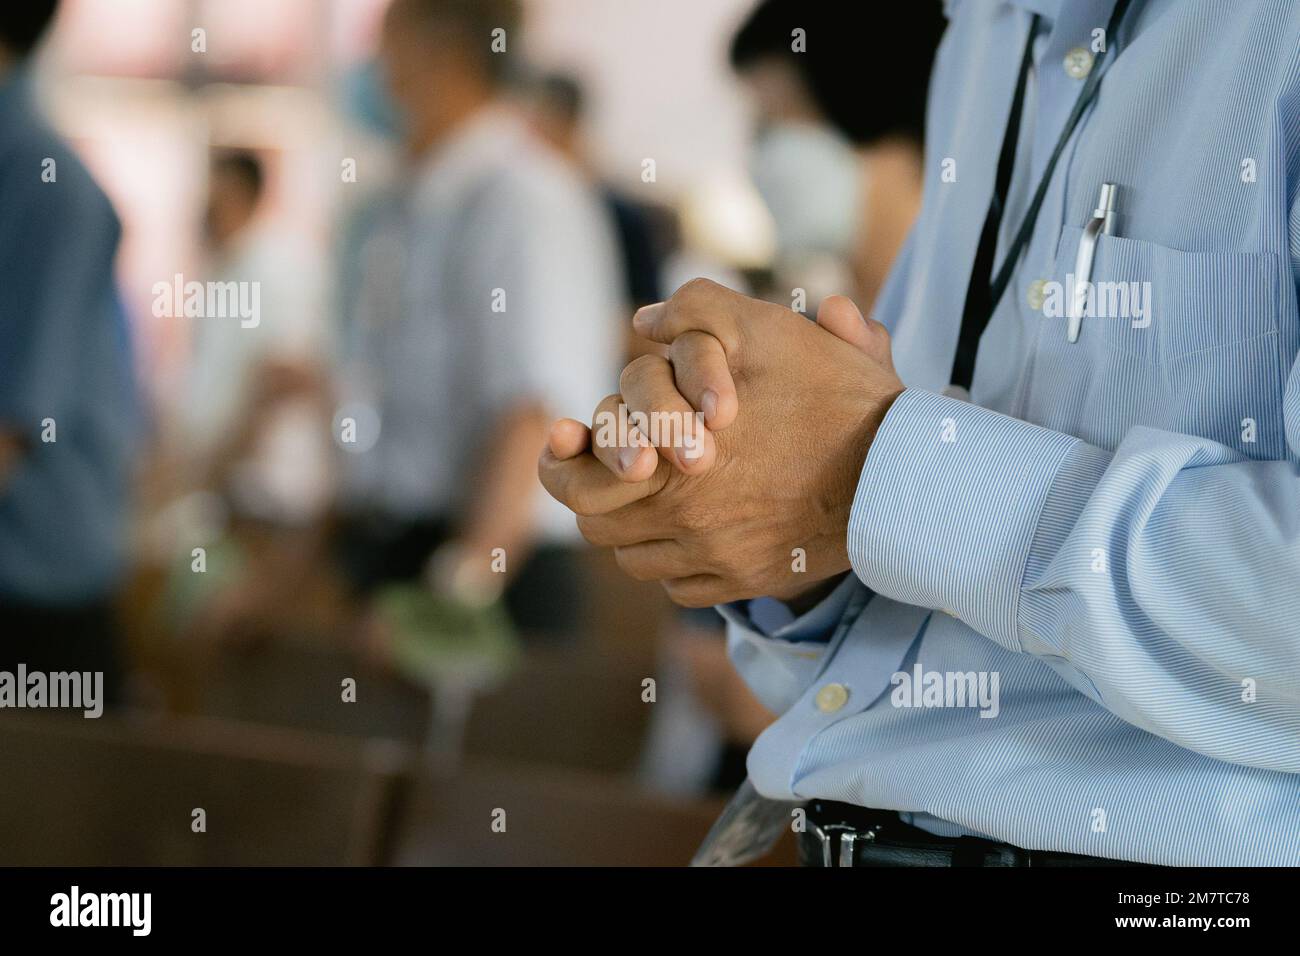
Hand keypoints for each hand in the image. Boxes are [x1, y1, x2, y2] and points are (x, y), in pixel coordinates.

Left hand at [538, 280, 904, 605]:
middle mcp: (684, 523)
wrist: (903, 470)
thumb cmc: (835, 396)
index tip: (565, 443)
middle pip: (598, 526)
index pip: (575, 483)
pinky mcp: (747, 581)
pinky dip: (675, 562)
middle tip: (616, 468)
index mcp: (669, 464)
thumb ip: (697, 311)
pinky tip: (695, 529)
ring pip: (636, 560)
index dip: (561, 463)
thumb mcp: (767, 330)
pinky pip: (680, 587)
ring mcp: (715, 559)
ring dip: (635, 528)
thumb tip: (645, 320)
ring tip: (655, 494)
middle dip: (596, 493)